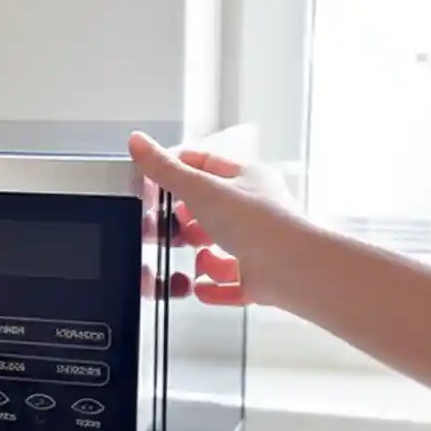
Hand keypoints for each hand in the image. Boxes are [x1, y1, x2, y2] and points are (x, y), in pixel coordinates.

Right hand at [129, 131, 304, 305]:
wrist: (293, 268)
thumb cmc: (260, 223)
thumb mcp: (200, 189)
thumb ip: (164, 169)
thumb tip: (137, 142)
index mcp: (247, 179)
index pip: (207, 165)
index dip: (179, 169)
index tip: (155, 176)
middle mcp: (256, 210)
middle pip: (213, 210)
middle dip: (188, 220)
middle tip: (169, 224)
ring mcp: (259, 246)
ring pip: (223, 247)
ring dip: (203, 256)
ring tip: (194, 256)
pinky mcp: (259, 278)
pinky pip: (230, 285)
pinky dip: (213, 288)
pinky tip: (200, 288)